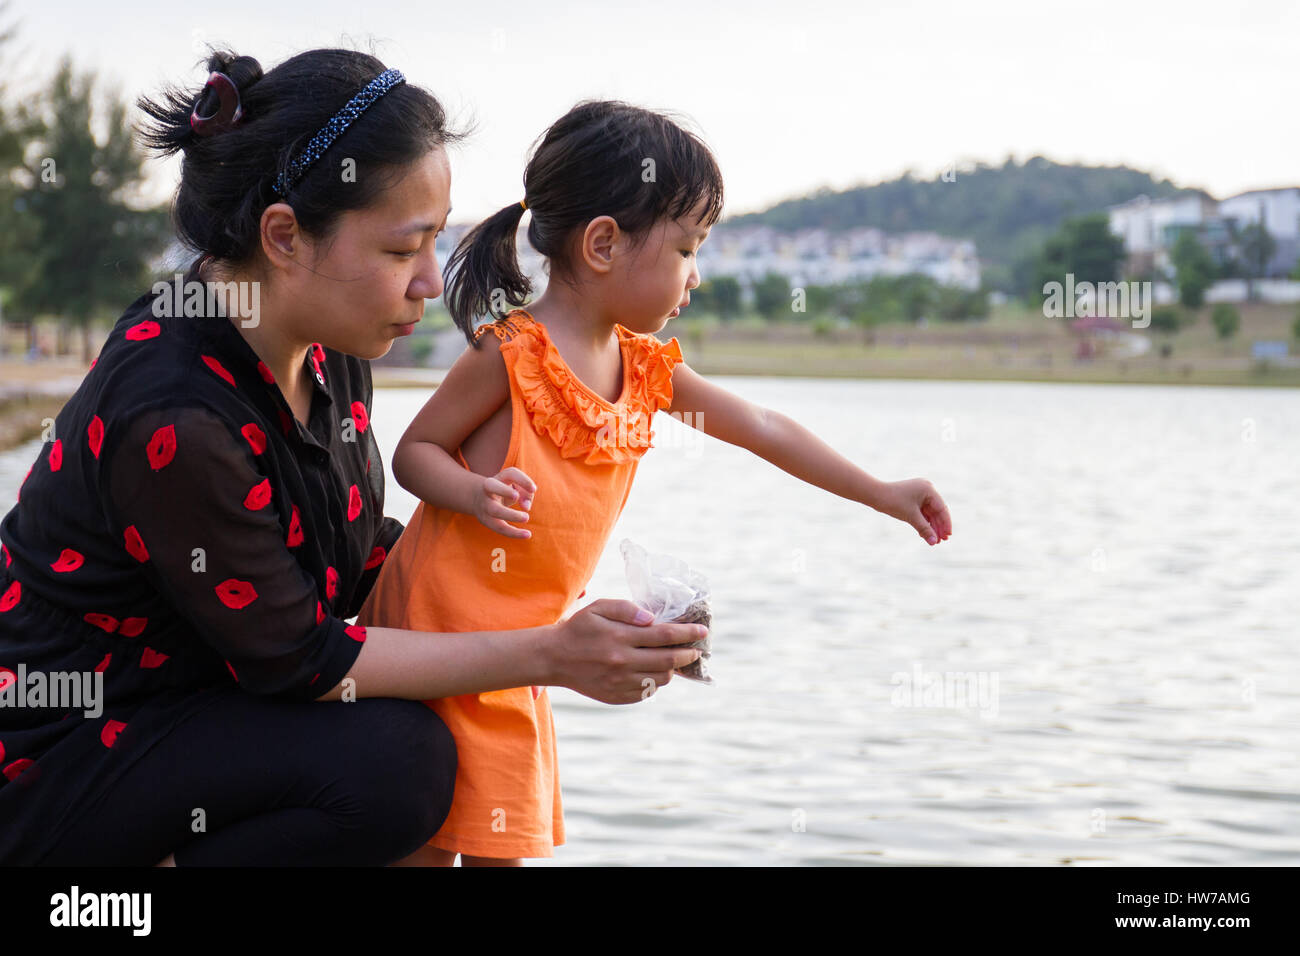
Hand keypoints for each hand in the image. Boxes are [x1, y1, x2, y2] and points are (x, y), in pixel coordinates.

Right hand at [472, 467, 535, 538]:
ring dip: (511, 515)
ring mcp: (485, 505)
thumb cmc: (506, 491)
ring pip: (495, 510)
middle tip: (516, 497)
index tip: (534, 489)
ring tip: (526, 518)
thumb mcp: (516, 487)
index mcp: (499, 478)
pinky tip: (527, 534)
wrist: (479, 499)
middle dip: (504, 491)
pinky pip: (499, 528)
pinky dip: (514, 533)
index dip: (522, 480)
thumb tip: (526, 507)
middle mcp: (488, 489)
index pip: (510, 473)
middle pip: (492, 486)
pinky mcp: (487, 520)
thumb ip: (526, 494)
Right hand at [544, 599, 705, 703]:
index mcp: (620, 637)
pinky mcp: (616, 696)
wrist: (553, 658)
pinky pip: (646, 692)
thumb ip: (626, 609)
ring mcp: (620, 682)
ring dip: (672, 669)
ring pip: (660, 679)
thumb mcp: (598, 608)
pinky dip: (655, 682)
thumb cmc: (579, 629)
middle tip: (695, 650)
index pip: (664, 635)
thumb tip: (652, 618)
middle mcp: (622, 661)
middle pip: (668, 660)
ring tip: (673, 660)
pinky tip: (653, 672)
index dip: (687, 633)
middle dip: (687, 654)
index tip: (702, 631)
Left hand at [879, 478, 951, 545]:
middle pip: (937, 511)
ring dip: (931, 526)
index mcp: (929, 489)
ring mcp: (919, 494)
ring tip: (934, 541)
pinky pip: (922, 512)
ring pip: (929, 513)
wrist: (874, 494)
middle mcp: (926, 490)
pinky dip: (924, 523)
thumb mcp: (911, 516)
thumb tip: (934, 542)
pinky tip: (926, 534)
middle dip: (938, 527)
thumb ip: (924, 529)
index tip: (948, 536)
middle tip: (941, 541)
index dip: (946, 523)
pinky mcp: (913, 499)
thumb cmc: (893, 502)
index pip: (942, 508)